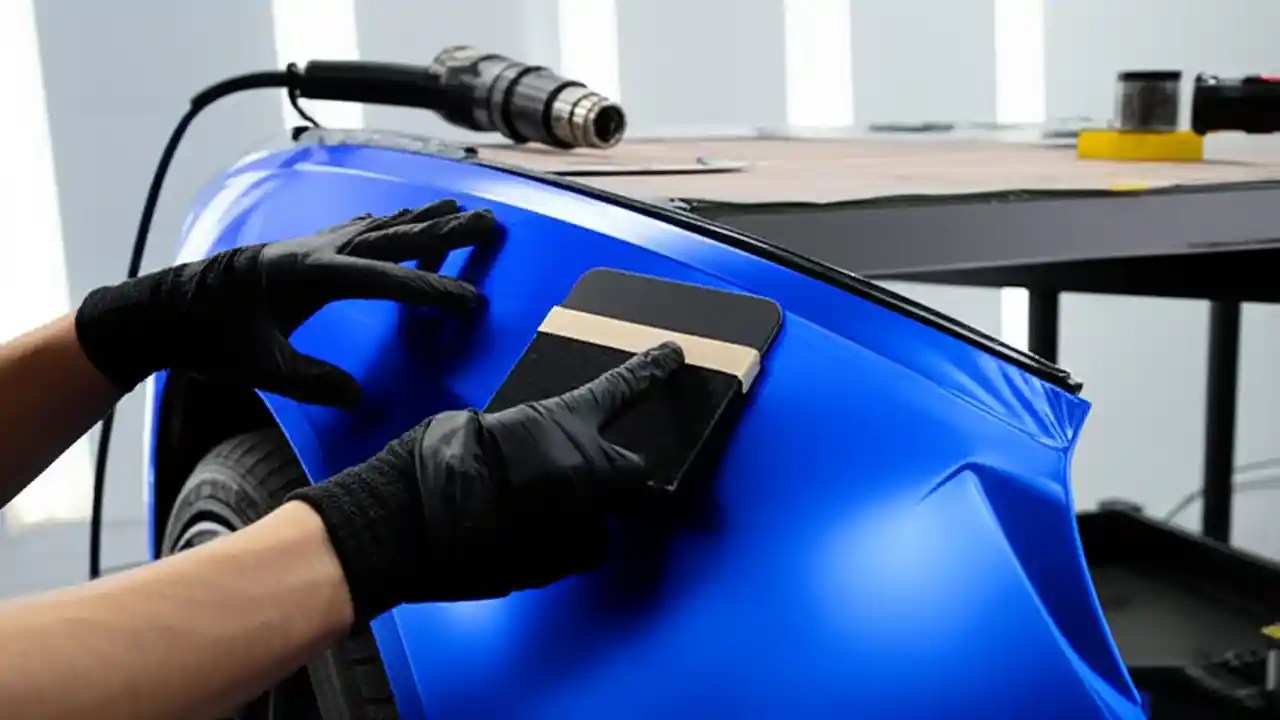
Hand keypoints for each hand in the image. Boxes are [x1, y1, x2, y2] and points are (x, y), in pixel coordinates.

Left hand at [75, 200, 497, 405]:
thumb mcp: (260, 368)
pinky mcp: (304, 251)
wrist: (163, 308)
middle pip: (396, 237)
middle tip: (491, 223)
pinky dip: (389, 225)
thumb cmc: (208, 339)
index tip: (472, 299)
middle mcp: (317, 251)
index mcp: (311, 274)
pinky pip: (360, 232)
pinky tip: (399, 219)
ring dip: (424, 220)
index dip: (432, 289)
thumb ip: (311, 381)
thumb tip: (357, 395)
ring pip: (382, 228)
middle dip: (447, 231)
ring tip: (462, 211)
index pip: (387, 279)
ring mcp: (312, 245)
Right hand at [288, 342, 685, 621]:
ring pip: (602, 526)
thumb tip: (532, 455)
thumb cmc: (437, 461)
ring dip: (582, 520)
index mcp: (565, 423)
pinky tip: (519, 541)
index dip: (650, 371)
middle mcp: (587, 474)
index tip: (672, 356)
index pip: (621, 390)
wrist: (414, 521)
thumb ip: (528, 437)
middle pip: (632, 474)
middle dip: (617, 474)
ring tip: (532, 517)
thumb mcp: (486, 425)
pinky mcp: (560, 566)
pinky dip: (557, 549)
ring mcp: (578, 524)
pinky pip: (573, 554)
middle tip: (589, 476)